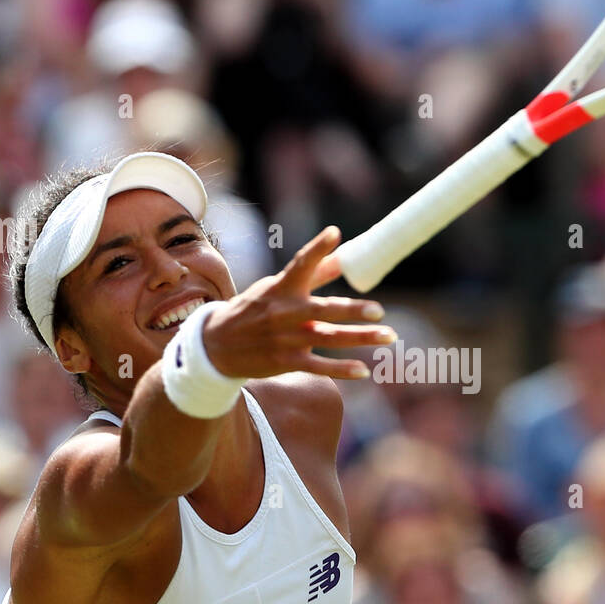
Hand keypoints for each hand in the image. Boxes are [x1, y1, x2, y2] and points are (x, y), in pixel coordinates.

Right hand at [201, 226, 390, 379]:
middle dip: (352, 310)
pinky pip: (318, 365)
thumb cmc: (254, 310)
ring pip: (329, 338)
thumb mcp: (277, 288)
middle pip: (324, 309)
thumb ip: (313, 273)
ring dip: (360, 338)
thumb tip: (343, 255)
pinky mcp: (286, 361)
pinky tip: (364, 370)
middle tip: (379, 310)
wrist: (216, 346)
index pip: (300, 264)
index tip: (334, 233)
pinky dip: (341, 370)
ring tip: (389, 336)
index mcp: (282, 288)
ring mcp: (286, 338)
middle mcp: (285, 312)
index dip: (317, 249)